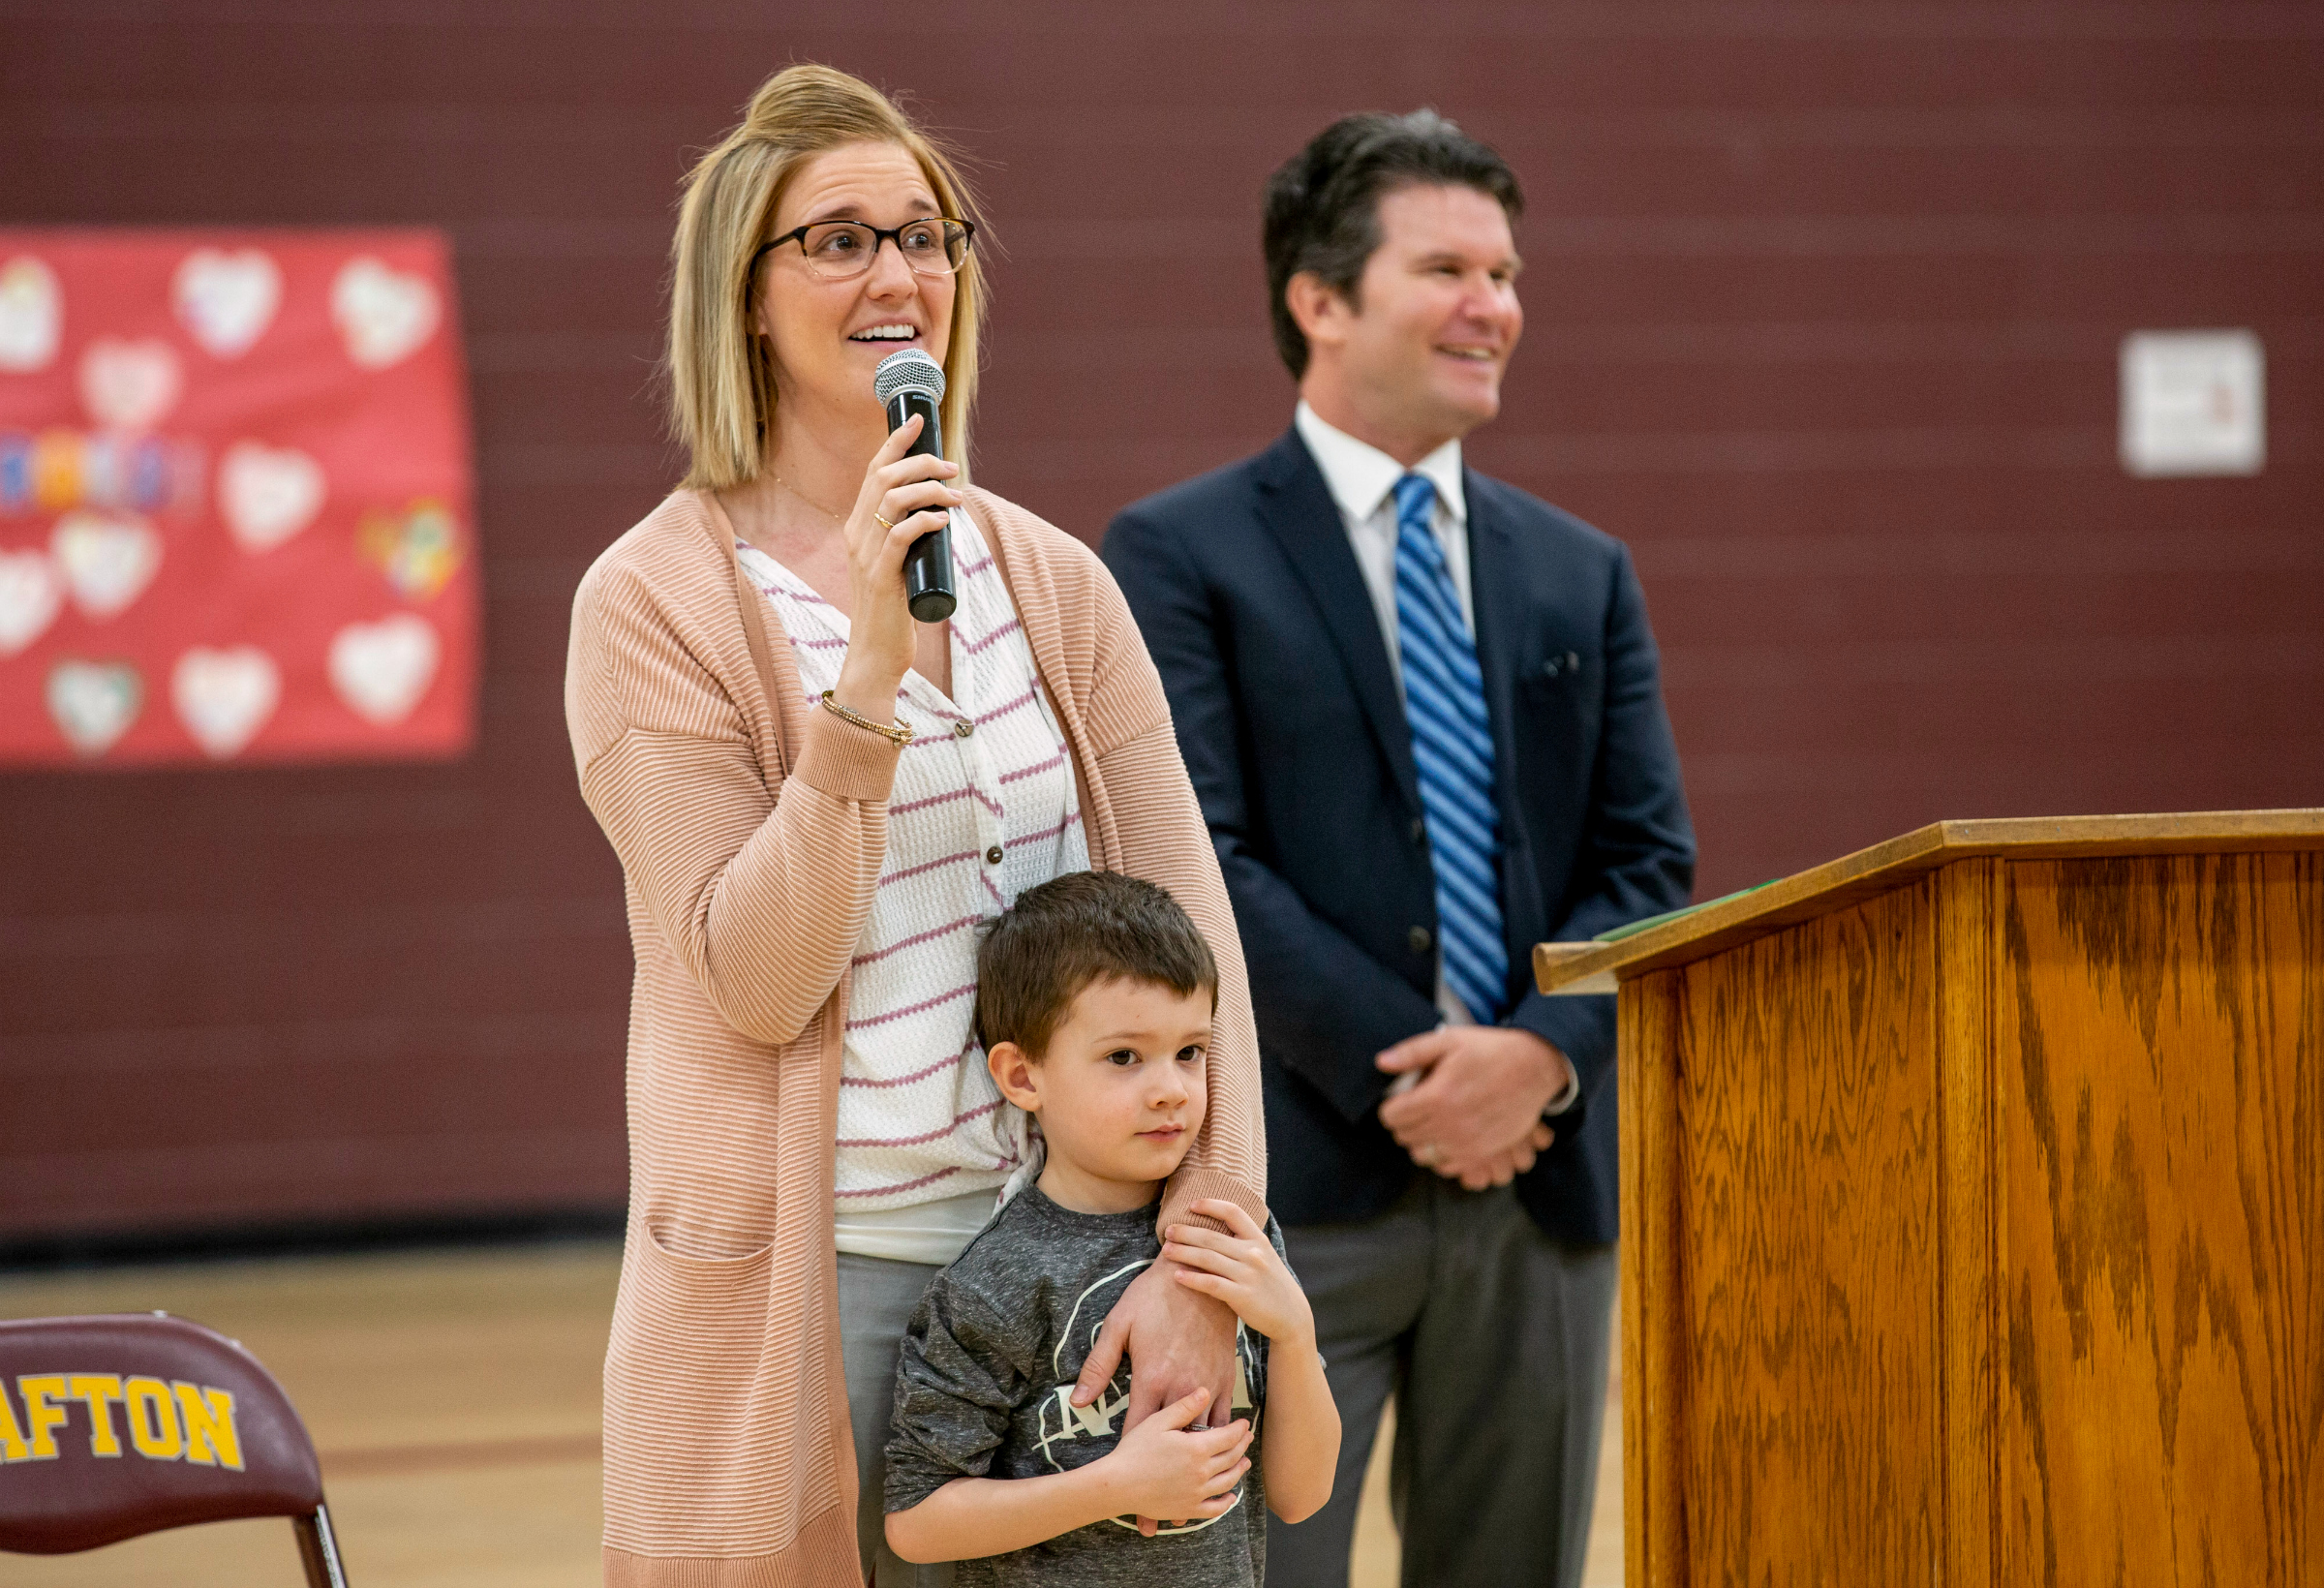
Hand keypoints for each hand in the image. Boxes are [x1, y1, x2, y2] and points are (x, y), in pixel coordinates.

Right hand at [830, 413, 961, 718]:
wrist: (875, 653)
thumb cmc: (892, 609)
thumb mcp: (897, 563)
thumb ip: (908, 538)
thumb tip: (940, 513)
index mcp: (858, 527)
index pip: (874, 471)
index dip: (896, 441)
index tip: (920, 420)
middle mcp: (856, 534)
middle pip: (884, 477)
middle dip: (920, 461)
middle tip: (953, 468)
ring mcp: (865, 555)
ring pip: (892, 501)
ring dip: (929, 490)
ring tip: (956, 497)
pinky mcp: (880, 577)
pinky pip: (900, 537)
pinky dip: (925, 521)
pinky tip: (945, 520)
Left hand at [1072, 1244, 1238, 1532]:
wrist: (1198, 1272)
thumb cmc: (1152, 1298)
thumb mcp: (1118, 1326)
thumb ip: (1099, 1367)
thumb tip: (1079, 1402)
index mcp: (1152, 1379)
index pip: (1138, 1436)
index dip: (1131, 1472)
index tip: (1130, 1505)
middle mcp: (1182, 1388)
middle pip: (1173, 1449)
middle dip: (1167, 1488)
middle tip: (1162, 1522)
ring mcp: (1208, 1384)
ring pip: (1205, 1440)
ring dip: (1198, 1472)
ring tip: (1192, 1505)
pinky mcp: (1225, 1376)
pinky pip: (1225, 1417)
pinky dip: (1220, 1442)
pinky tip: (1217, 1462)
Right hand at [1101, 1387, 1251, 1527]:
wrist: (1118, 1485)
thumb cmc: (1135, 1450)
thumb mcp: (1158, 1421)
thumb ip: (1184, 1407)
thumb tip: (1205, 1391)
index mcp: (1197, 1448)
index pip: (1228, 1437)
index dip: (1239, 1429)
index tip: (1245, 1423)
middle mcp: (1202, 1472)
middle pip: (1231, 1458)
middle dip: (1242, 1446)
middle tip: (1248, 1438)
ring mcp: (1196, 1493)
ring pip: (1227, 1482)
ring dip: (1239, 1470)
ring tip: (1245, 1463)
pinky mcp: (1187, 1510)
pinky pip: (1214, 1509)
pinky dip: (1226, 1502)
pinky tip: (1230, 1496)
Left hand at [1162, 1199, 1312, 1348]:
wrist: (1291, 1315)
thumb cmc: (1271, 1284)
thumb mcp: (1265, 1256)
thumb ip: (1244, 1243)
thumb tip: (1213, 1231)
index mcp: (1258, 1239)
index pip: (1233, 1212)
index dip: (1211, 1205)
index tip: (1191, 1205)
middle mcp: (1253, 1253)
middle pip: (1212, 1237)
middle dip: (1186, 1232)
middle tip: (1168, 1231)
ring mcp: (1248, 1275)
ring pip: (1208, 1258)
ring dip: (1183, 1253)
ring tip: (1166, 1251)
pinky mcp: (1242, 1296)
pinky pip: (1211, 1284)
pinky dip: (1192, 1279)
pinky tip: (1177, 1276)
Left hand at [1376, 1026, 1568, 1189]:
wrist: (1534, 1068)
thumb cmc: (1490, 1051)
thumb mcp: (1449, 1040)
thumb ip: (1412, 1052)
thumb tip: (1381, 1062)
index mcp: (1437, 1095)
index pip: (1391, 1116)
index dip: (1389, 1108)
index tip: (1398, 1101)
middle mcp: (1449, 1124)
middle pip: (1404, 1136)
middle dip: (1402, 1123)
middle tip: (1413, 1109)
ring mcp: (1466, 1142)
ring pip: (1422, 1154)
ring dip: (1419, 1141)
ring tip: (1428, 1123)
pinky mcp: (1481, 1152)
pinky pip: (1446, 1166)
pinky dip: (1440, 1155)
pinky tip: (1446, 1137)